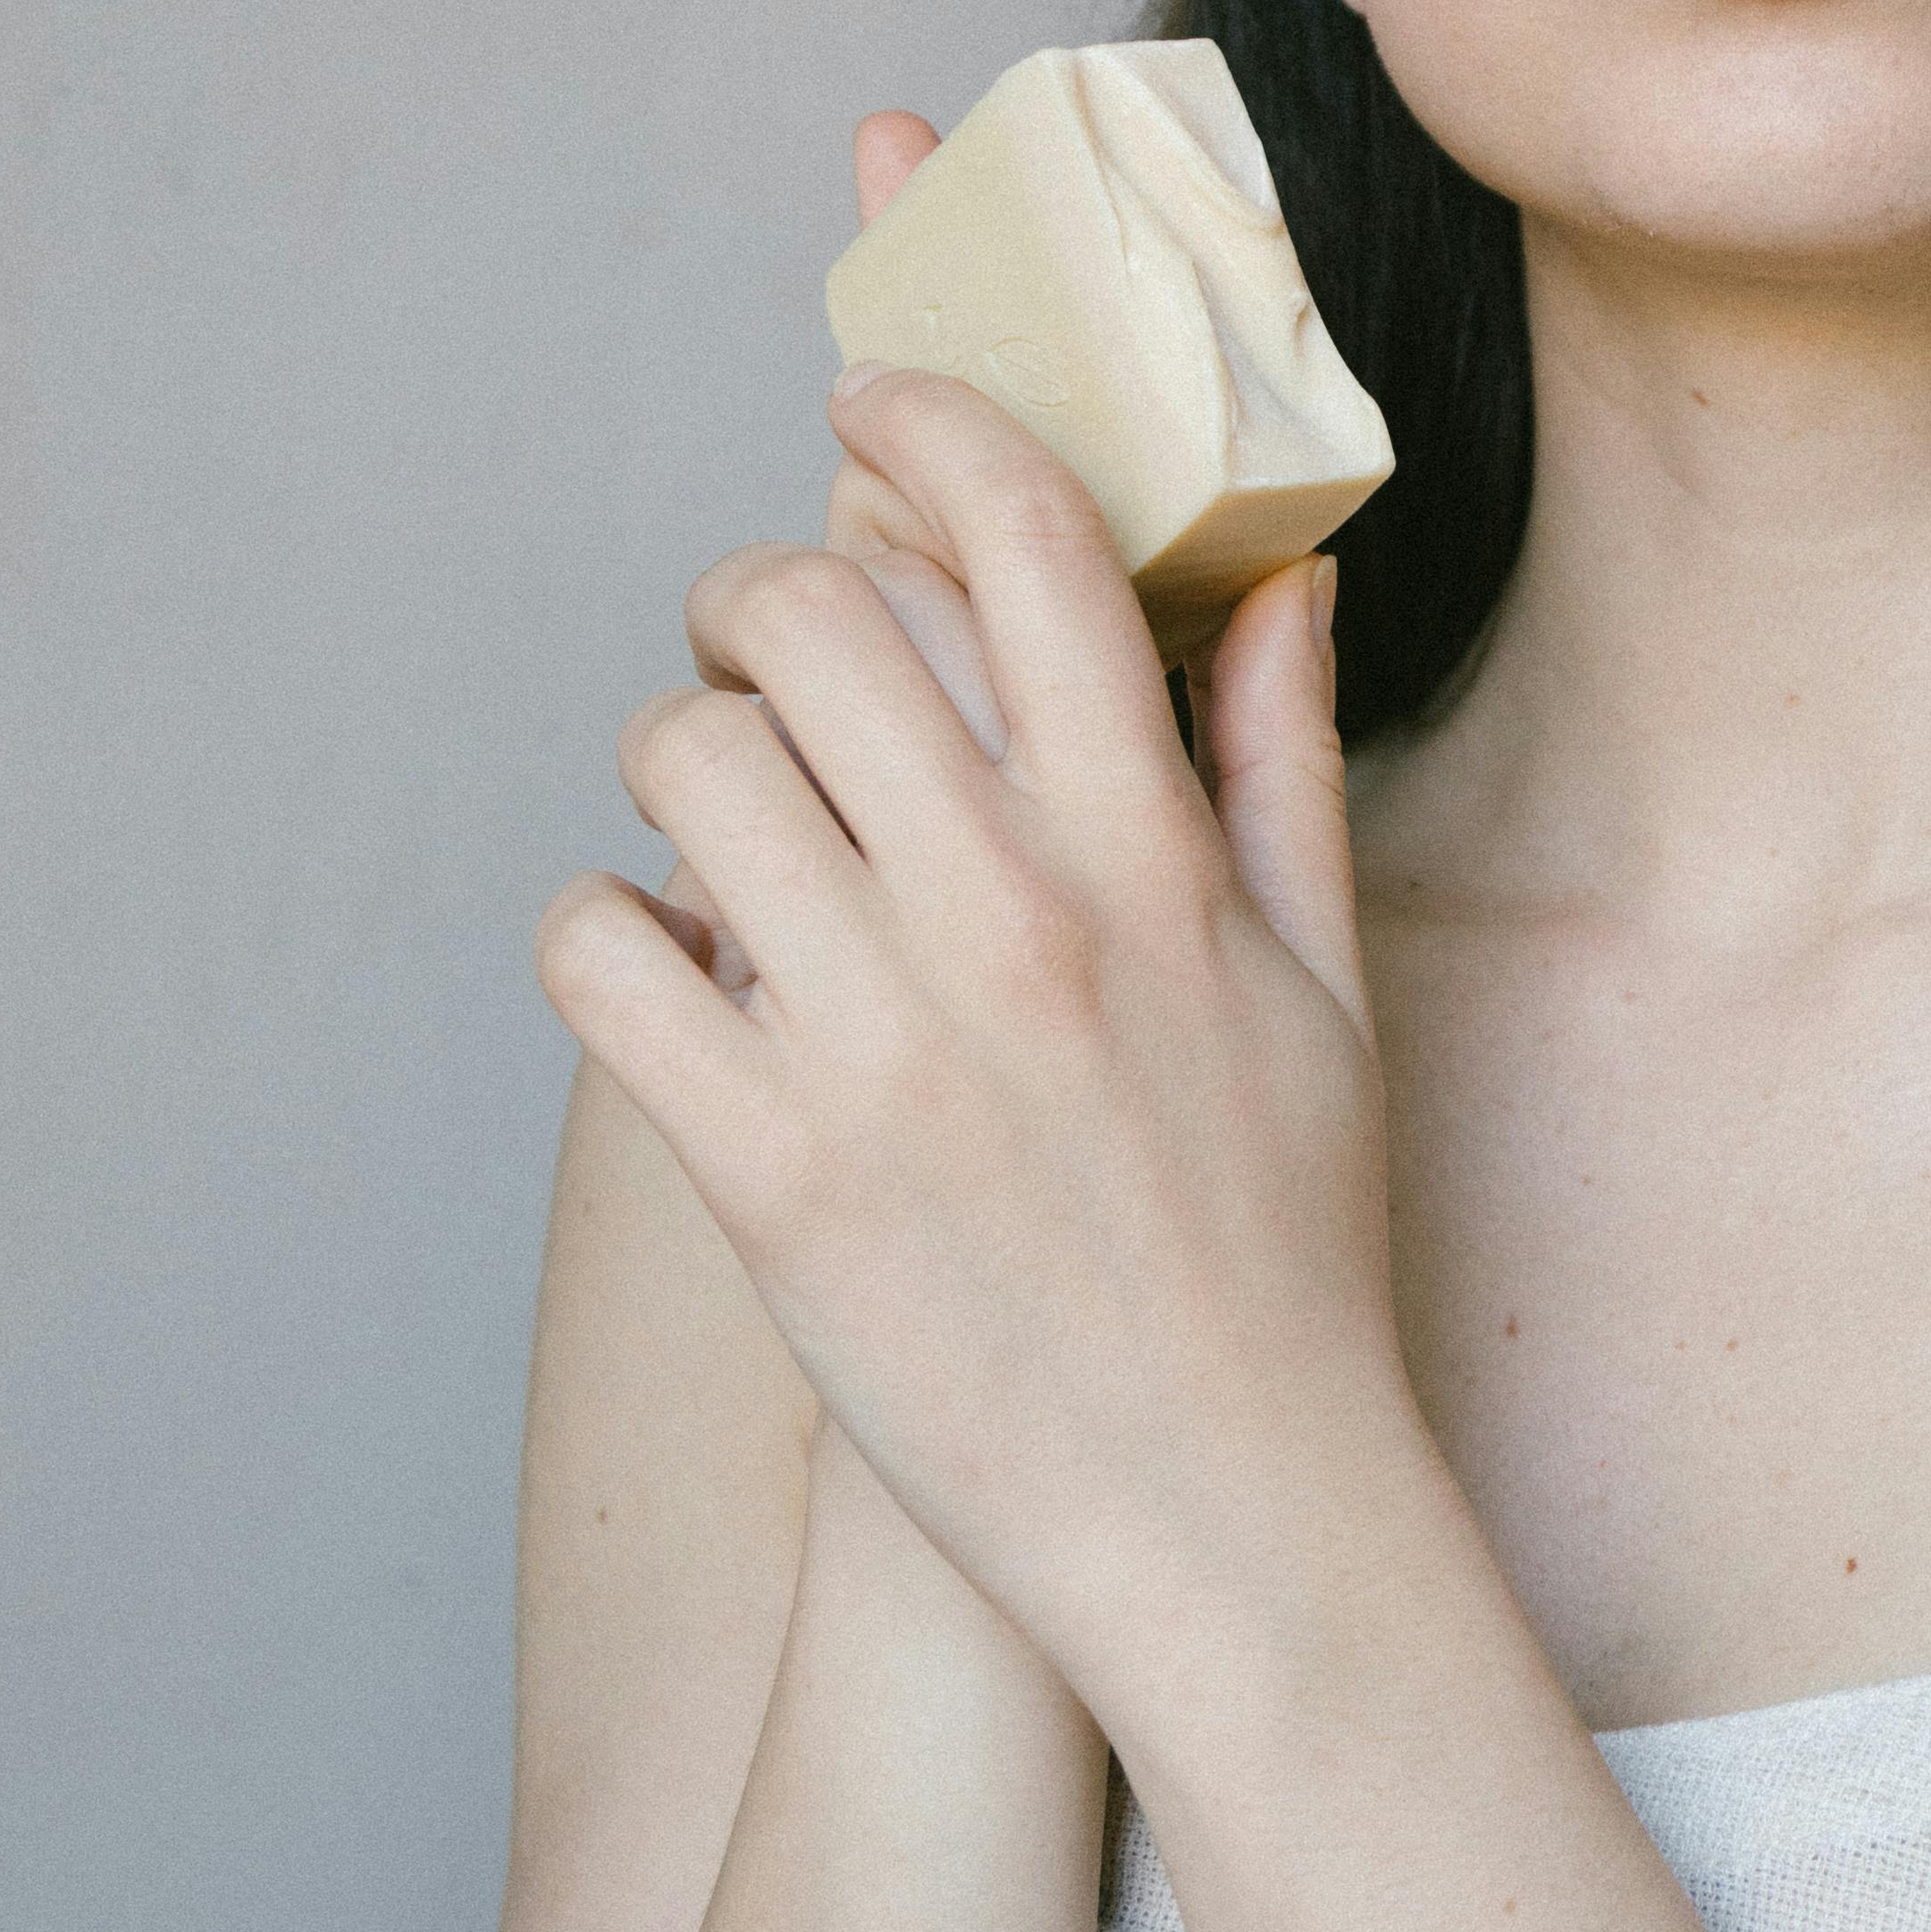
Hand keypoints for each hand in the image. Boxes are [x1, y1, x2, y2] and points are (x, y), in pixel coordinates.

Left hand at [537, 339, 1397, 1689]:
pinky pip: (599, 959)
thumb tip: (1280, 581)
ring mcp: (880, 1047)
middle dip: (751, 605)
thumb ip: (1281, 771)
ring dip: (673, 772)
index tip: (871, 411)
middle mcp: (1014, 925)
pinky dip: (604, 943)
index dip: (929, 423)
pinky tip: (664, 979)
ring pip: (678, 767)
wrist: (1232, 1520)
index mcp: (1156, 861)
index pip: (1029, 543)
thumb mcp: (1331, 994)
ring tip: (713, 840)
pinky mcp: (765, 1174)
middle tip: (756, 665)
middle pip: (805, 616)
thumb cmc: (1289, 1256)